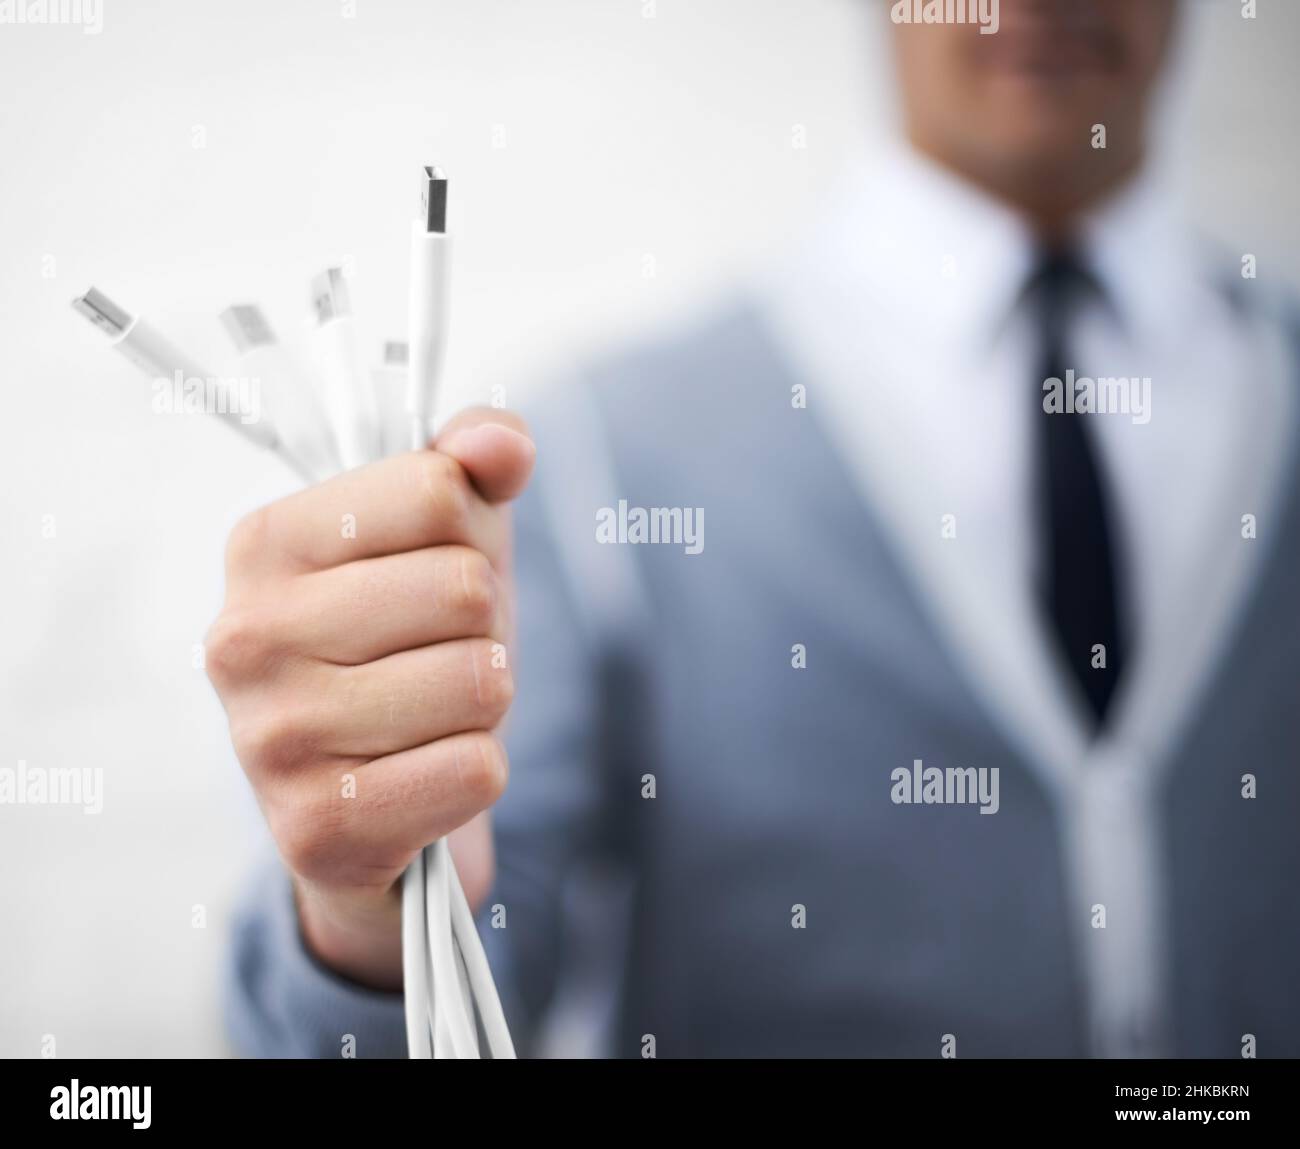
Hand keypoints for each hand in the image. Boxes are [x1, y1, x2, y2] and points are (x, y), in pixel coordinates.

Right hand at [206, 408, 534, 989]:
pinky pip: (477, 770)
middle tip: (435, 657)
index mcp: (265, 542)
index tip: (431, 569)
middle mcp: (246, 636)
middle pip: (465, 590)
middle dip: (482, 628)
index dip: (469, 533)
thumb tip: (502, 444)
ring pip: (481, 682)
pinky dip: (476, 772)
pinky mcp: (318, 827)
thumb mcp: (446, 538)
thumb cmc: (410, 644)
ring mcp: (271, 738)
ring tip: (429, 716)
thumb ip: (472, 464)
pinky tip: (422, 774)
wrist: (374, 797)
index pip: (438, 490)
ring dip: (483, 704)